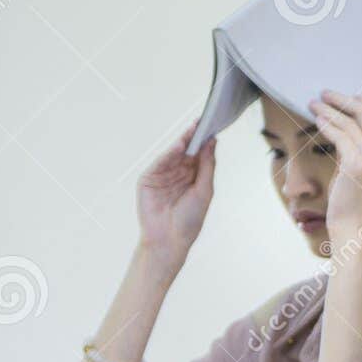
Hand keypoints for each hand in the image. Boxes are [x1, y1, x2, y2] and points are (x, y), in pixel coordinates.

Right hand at [135, 122, 215, 265]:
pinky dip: (169, 154)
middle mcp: (177, 173)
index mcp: (192, 176)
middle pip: (186, 151)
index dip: (205, 140)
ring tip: (193, 130)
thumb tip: (212, 142)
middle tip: (203, 121)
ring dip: (182, 142)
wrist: (170, 239)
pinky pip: (160, 163)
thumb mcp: (204, 190)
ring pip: (173, 154)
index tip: (213, 126)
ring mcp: (162, 175)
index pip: (198, 154)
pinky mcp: (148, 180)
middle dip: (194, 137)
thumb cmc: (190, 219)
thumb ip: (207, 166)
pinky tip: (179, 146)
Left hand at [309, 91, 361, 236]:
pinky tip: (315, 119)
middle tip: (326, 93)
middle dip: (346, 99)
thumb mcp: (361, 175)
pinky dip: (327, 123)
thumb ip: (357, 155)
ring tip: (313, 103)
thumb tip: (341, 138)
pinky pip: (341, 136)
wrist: (354, 229)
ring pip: (352, 121)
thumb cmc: (354, 206)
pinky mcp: (355, 165)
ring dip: (330, 109)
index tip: (351, 98)